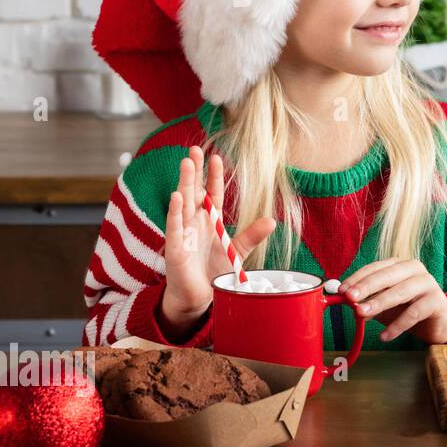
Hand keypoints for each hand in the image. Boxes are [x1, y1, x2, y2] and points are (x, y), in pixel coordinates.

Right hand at [161, 145, 275, 333]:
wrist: (200, 297)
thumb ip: (252, 235)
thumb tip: (272, 220)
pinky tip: (177, 195)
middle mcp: (194, 223)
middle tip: (194, 149)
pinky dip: (175, 212)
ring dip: (185, 183)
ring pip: (183, 204)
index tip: (217, 157)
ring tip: (187, 163)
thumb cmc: (214, 272)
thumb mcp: (237, 250)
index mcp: (209, 221)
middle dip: (195, 171)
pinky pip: (174, 227)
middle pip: (194, 192)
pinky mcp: (175, 248)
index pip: (211, 194)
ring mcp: (183, 233)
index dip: (214, 176)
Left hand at [340, 259, 446, 343]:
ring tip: (362, 314)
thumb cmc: (408, 308)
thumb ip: (366, 300)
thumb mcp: (384, 303)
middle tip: (350, 298)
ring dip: (380, 302)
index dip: (357, 278)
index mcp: (400, 265)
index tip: (341, 291)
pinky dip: (398, 325)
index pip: (375, 268)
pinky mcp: (437, 301)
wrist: (439, 322)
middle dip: (367, 286)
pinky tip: (385, 336)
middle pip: (388, 275)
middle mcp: (415, 269)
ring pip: (402, 291)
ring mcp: (428, 284)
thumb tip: (344, 301)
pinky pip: (415, 313)